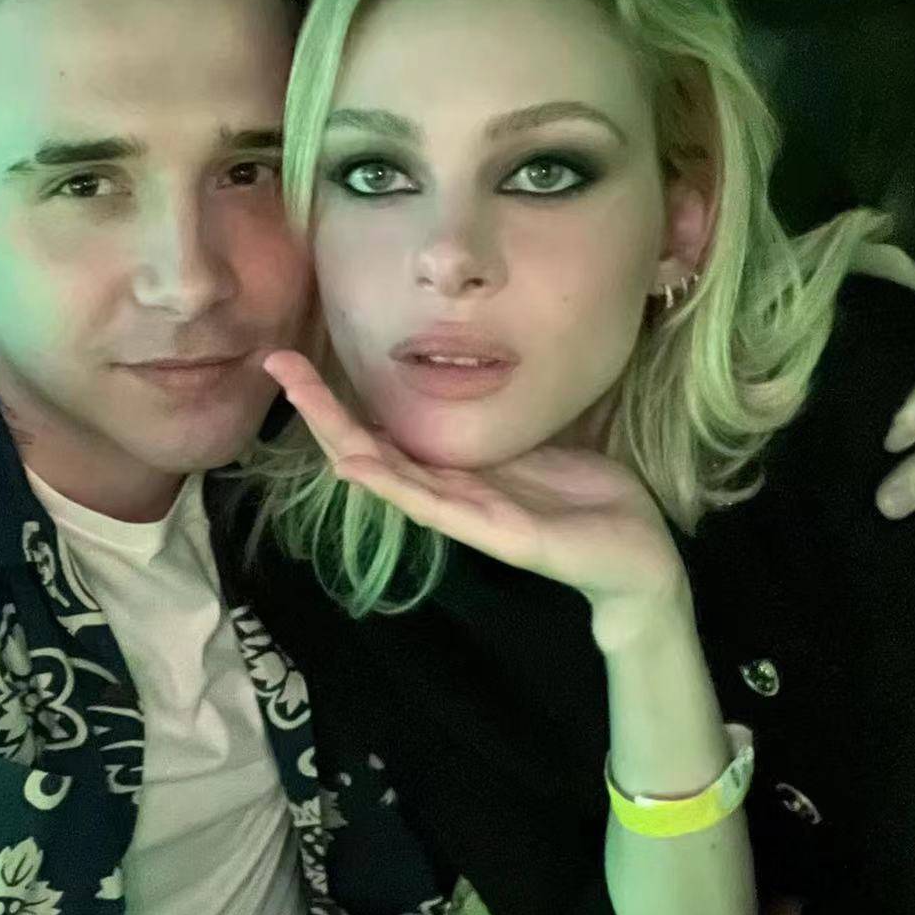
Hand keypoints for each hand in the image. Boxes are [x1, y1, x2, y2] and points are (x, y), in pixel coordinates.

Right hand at [261, 351, 690, 648]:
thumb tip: (457, 385)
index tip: (297, 359)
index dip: (337, 400)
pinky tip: (356, 463)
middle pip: (369, 448)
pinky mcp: (498, 532)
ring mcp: (468, 516)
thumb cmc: (590, 499)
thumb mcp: (532, 449)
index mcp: (458, 473)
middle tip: (276, 362)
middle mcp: (451, 494)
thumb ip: (489, 431)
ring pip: (389, 474)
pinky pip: (436, 504)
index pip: (382, 433)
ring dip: (341, 436)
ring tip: (300, 400)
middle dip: (320, 408)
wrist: (639, 556)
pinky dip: (392, 483)